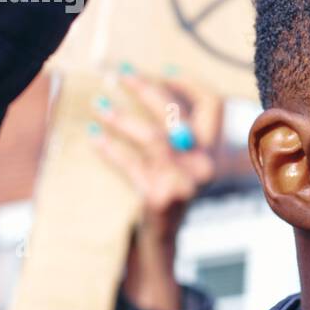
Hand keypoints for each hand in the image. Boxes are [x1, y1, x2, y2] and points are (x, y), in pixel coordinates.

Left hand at [90, 70, 223, 309]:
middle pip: (177, 114)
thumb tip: (149, 79)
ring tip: (99, 105)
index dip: (187, 83)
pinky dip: (110, 150)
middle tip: (119, 75)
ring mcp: (184, 184)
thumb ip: (177, 127)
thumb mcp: (181, 158)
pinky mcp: (159, 198)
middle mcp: (205, 165)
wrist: (161, 238)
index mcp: (215, 150)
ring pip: (152, 138)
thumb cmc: (167, 187)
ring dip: (121, 118)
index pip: (212, 103)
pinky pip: (131, 166)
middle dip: (146, 89)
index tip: (162, 71)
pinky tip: (94, 136)